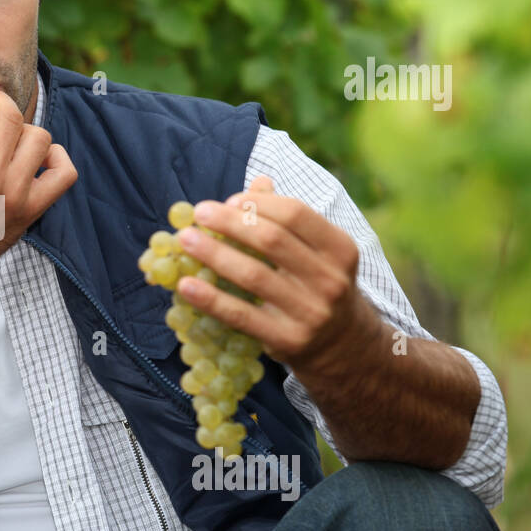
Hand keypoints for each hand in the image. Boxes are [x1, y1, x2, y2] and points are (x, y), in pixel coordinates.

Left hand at [173, 176, 382, 375]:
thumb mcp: (318, 252)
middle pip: (272, 240)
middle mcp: (329, 280)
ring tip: (185, 240)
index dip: (258, 203)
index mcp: (339, 249)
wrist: (344, 347)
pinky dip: (210, 298)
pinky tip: (185, 284)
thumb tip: (258, 182)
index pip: (295, 214)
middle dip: (230, 222)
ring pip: (253, 276)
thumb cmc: (319, 286)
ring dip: (213, 254)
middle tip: (199, 214)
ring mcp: (310, 312)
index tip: (229, 200)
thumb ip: (289, 219)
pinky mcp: (287, 340)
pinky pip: (241, 315)